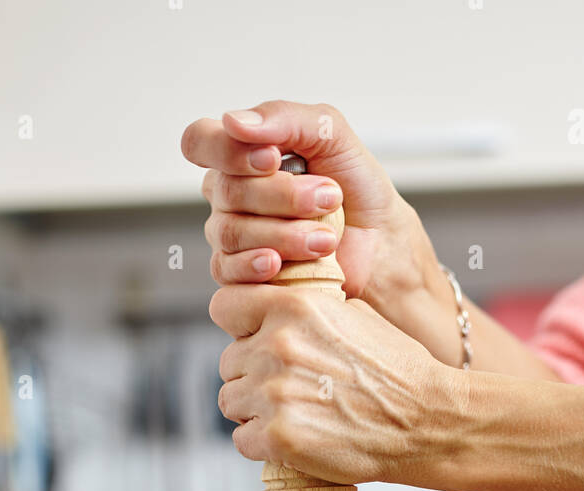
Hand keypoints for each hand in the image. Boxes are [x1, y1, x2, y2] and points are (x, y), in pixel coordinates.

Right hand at [182, 101, 461, 362]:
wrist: (383, 249)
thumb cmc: (358, 192)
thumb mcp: (332, 136)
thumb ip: (286, 118)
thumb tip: (234, 120)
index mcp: (244, 156)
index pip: (201, 141)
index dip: (227, 150)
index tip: (273, 158)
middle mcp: (232, 196)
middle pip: (223, 189)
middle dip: (280, 195)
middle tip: (328, 197)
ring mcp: (233, 238)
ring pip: (229, 232)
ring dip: (282, 232)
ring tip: (326, 237)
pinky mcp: (242, 278)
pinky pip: (228, 271)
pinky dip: (257, 264)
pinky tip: (280, 265)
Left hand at [211, 284, 464, 488]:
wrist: (427, 421)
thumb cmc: (399, 372)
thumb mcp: (356, 316)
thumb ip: (309, 311)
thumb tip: (278, 311)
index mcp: (295, 306)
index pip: (225, 307)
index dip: (238, 328)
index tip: (252, 343)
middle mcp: (278, 345)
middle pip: (228, 363)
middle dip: (250, 377)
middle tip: (285, 391)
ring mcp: (274, 393)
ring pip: (230, 402)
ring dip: (253, 412)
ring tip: (290, 416)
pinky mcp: (278, 437)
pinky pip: (242, 441)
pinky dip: (262, 445)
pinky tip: (292, 441)